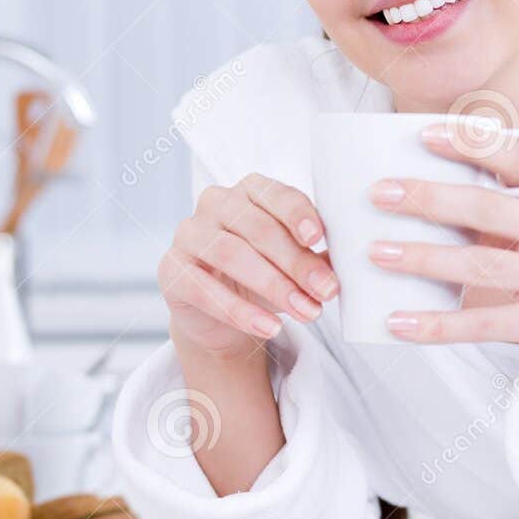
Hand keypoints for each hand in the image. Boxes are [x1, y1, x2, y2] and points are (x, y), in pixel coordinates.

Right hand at [158, 173, 338, 358]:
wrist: (219, 314)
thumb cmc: (261, 276)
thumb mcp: (292, 265)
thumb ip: (315, 258)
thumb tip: (346, 263)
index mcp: (249, 191)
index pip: (274, 193)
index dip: (297, 213)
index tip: (319, 237)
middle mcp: (214, 204)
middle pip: (257, 227)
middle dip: (295, 262)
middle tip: (326, 290)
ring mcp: (188, 234)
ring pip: (231, 253)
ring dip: (273, 286)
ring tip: (306, 312)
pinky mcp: (171, 269)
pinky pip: (205, 289)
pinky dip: (241, 312)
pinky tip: (270, 327)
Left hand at [365, 124, 518, 390]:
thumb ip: (499, 207)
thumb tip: (416, 189)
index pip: (518, 161)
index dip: (474, 145)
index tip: (424, 135)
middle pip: (491, 209)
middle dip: (431, 199)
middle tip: (380, 194)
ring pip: (484, 265)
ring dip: (425, 258)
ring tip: (377, 253)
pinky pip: (485, 324)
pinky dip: (438, 324)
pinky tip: (398, 321)